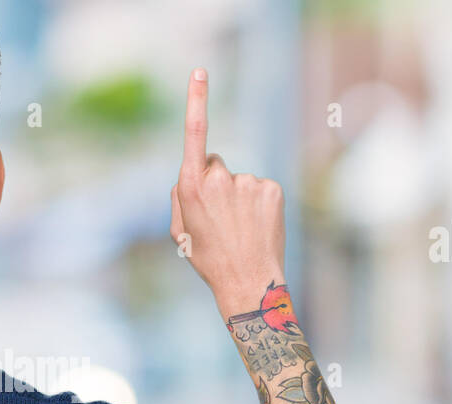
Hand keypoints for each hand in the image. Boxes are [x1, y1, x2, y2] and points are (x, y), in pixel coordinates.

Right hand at [170, 68, 286, 316]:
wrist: (248, 282)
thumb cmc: (209, 258)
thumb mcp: (180, 230)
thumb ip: (180, 196)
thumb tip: (190, 174)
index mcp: (191, 187)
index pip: (195, 134)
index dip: (197, 101)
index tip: (200, 72)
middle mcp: (219, 179)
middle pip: (215, 165)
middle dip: (215, 184)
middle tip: (219, 220)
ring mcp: (248, 183)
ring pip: (239, 180)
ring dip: (238, 199)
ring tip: (239, 230)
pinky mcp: (271, 190)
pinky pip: (260, 188)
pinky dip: (258, 204)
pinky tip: (256, 226)